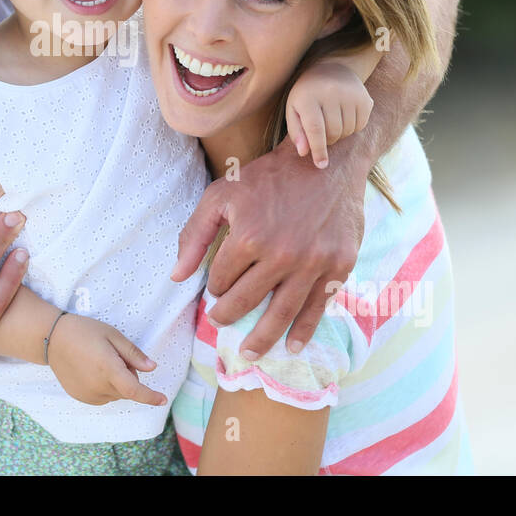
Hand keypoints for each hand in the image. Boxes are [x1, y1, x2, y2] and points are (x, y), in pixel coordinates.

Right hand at [47, 314, 165, 406]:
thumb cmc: (84, 332)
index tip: (163, 400)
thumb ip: (133, 353)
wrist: (52, 339)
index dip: (150, 397)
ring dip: (116, 382)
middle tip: (114, 355)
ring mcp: (88, 394)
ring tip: (100, 361)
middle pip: (126, 390)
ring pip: (115, 394)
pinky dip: (105, 387)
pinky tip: (92, 370)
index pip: (134, 390)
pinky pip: (103, 397)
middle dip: (128, 375)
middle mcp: (98, 386)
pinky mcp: (80, 397)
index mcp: (108, 369)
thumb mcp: (112, 335)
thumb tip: (151, 368)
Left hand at [172, 143, 362, 357]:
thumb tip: (177, 277)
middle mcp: (281, 255)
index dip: (214, 286)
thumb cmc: (268, 177)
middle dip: (228, 316)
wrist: (324, 161)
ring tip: (249, 353)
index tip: (216, 286)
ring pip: (281, 313)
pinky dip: (303, 331)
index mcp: (249, 236)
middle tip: (220, 322)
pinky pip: (317, 308)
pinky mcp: (338, 266)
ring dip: (262, 338)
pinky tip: (292, 346)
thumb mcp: (221, 194)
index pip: (222, 279)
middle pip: (247, 302)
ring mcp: (313, 263)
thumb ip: (194, 235)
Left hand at [286, 59, 373, 167]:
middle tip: (322, 133)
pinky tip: (344, 115)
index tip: (321, 165)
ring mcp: (350, 94)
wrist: (331, 68)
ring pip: (348, 131)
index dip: (318, 150)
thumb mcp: (293, 109)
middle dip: (328, 140)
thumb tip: (304, 152)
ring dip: (340, 133)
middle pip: (333, 132)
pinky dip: (352, 127)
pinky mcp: (365, 98)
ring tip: (332, 120)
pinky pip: (361, 125)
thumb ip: (296, 132)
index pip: (316, 129)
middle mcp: (331, 93)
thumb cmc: (307, 94)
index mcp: (308, 96)